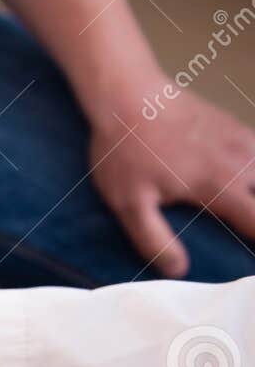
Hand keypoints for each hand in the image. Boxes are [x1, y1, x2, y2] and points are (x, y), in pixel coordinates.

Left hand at [89, 87, 254, 277]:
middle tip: (244, 231)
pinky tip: (244, 183)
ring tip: (243, 213)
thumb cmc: (125, 152)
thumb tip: (179, 270)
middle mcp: (241, 162)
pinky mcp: (236, 127)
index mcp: (219, 186)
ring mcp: (243, 140)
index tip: (250, 262)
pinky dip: (254, 171)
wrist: (128, 96)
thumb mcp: (129, 204)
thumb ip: (154, 239)